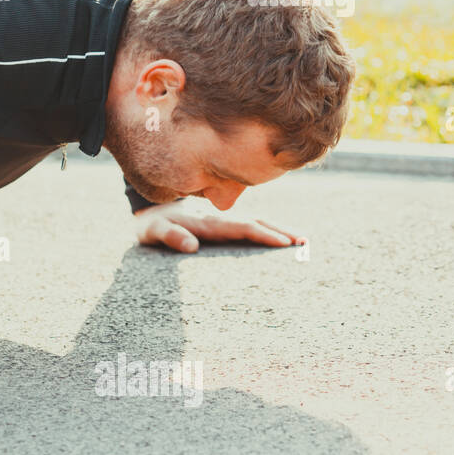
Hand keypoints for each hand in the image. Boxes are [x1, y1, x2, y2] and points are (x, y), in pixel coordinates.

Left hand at [134, 200, 304, 253]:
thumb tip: (192, 246)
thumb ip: (169, 236)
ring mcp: (223, 219)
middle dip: (282, 231)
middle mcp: (220, 218)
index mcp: (207, 222)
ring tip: (303, 240)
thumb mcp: (153, 232)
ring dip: (280, 229)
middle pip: (257, 222)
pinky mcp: (223, 223)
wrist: (147, 209)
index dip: (263, 235)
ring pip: (257, 222)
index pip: (241, 227)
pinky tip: (281, 238)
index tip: (285, 243)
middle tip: (306, 242)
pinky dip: (269, 230)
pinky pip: (250, 225)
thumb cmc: (150, 225)